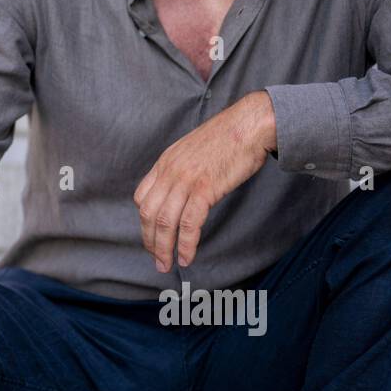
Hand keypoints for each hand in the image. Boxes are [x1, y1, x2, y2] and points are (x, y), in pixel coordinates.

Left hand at [133, 90, 276, 271]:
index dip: (145, 221)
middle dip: (150, 240)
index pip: (142, 197)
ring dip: (164, 248)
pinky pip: (189, 223)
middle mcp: (170, 171)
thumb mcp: (193, 151)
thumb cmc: (228, 137)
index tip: (152, 236)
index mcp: (165, 162)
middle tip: (157, 259)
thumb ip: (182, 169)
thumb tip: (183, 190)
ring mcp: (186, 180)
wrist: (248, 125)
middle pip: (148, 213)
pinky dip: (186, 244)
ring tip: (167, 265)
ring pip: (165, 221)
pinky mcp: (205, 188)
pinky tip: (187, 257)